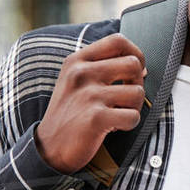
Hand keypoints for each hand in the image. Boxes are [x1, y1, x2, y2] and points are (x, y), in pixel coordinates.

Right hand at [35, 33, 146, 172]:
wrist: (49, 148)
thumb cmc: (70, 113)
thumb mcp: (75, 81)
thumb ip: (101, 67)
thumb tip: (141, 66)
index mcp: (77, 61)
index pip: (118, 41)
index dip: (135, 53)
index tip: (133, 71)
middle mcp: (81, 74)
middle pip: (134, 64)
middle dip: (138, 83)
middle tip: (125, 97)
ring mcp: (88, 95)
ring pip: (138, 92)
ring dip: (134, 107)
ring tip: (117, 113)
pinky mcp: (96, 118)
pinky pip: (133, 116)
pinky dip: (129, 124)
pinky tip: (113, 127)